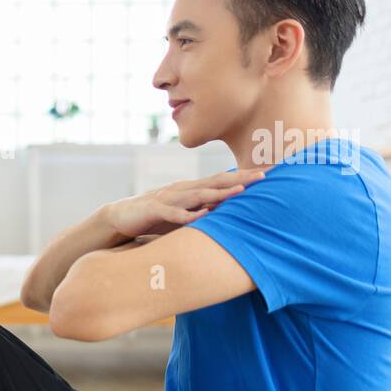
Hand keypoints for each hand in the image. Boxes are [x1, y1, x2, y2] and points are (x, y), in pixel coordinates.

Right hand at [103, 167, 267, 239]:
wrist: (120, 217)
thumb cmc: (156, 217)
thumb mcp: (185, 214)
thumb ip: (206, 211)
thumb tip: (232, 214)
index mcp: (192, 189)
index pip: (223, 180)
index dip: (245, 177)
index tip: (270, 173)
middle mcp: (183, 189)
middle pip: (216, 182)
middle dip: (241, 179)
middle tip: (265, 176)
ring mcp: (168, 198)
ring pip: (198, 194)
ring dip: (220, 193)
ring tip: (241, 192)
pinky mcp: (153, 210)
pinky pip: (173, 213)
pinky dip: (188, 214)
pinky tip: (201, 215)